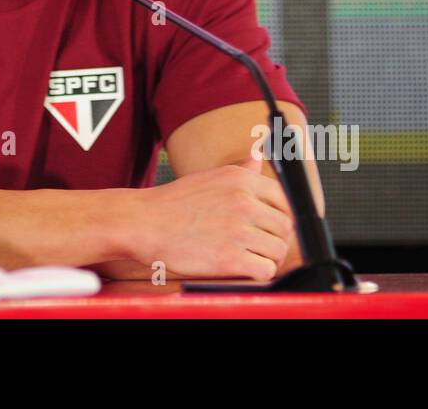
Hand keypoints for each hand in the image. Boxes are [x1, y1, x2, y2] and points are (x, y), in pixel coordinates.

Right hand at [124, 155, 294, 280]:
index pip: (285, 201)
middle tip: (259, 248)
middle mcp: (243, 202)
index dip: (281, 218)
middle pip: (285, 228)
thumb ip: (241, 171)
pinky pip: (265, 270)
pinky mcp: (230, 258)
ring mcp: (238, 230)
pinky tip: (243, 269)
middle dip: (275, 240)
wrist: (142, 222)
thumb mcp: (210, 177)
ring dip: (267, 258)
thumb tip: (258, 155)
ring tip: (249, 259)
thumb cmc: (173, 203)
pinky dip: (258, 273)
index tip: (270, 229)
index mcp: (240, 180)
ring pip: (278, 250)